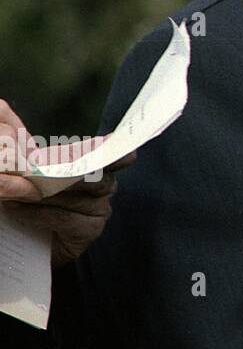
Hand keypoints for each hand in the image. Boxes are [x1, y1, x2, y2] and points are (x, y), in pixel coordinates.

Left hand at [0, 98, 134, 266]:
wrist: (27, 243)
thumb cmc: (30, 200)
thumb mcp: (24, 165)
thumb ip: (18, 136)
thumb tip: (0, 105)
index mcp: (95, 164)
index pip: (110, 152)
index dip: (117, 150)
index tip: (124, 150)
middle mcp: (104, 185)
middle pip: (83, 172)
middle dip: (46, 170)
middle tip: (17, 169)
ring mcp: (99, 209)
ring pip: (69, 195)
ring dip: (31, 192)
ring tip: (4, 188)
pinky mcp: (89, 231)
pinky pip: (64, 218)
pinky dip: (37, 213)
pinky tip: (15, 210)